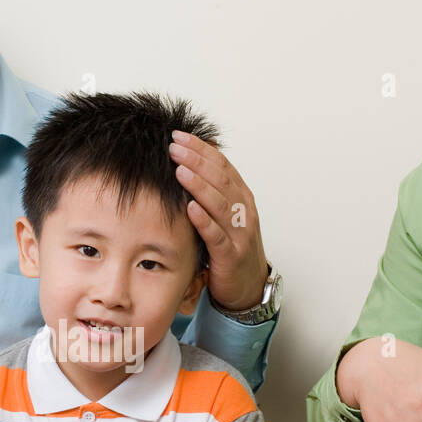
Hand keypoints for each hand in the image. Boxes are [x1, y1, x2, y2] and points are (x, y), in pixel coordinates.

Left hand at [168, 131, 269, 310]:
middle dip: (196, 160)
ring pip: (220, 203)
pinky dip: (204, 221)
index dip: (201, 149)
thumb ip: (211, 191)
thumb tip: (187, 163)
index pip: (221, 164)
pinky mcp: (230, 255)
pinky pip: (217, 236)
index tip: (178, 136)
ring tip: (179, 170)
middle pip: (220, 179)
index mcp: (240, 196)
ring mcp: (239, 233)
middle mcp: (243, 210)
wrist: (248, 285)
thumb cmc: (231, 246)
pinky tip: (190, 208)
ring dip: (199, 185)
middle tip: (173, 147)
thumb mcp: (224, 214)